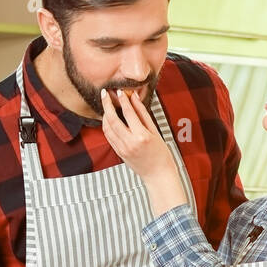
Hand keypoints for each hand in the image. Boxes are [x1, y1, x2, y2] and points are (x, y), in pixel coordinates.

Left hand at [100, 88, 187, 214]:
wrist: (158, 175)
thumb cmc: (161, 154)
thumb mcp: (155, 132)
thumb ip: (143, 114)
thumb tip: (134, 98)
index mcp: (142, 136)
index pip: (129, 113)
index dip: (122, 100)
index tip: (119, 91)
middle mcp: (130, 142)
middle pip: (112, 119)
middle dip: (107, 104)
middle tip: (105, 93)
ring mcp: (122, 149)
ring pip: (107, 128)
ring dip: (105, 114)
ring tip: (106, 105)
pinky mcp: (118, 153)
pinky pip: (108, 136)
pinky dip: (106, 125)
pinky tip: (109, 119)